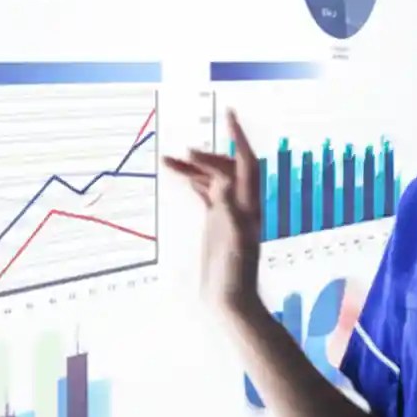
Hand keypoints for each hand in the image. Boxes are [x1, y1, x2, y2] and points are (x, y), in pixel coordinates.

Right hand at [163, 109, 262, 314]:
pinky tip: (180, 175)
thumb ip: (228, 208)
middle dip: (207, 155)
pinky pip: (207, 193)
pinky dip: (194, 180)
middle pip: (227, 168)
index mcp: (250, 205)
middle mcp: (243, 204)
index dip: (238, 137)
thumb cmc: (233, 275)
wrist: (230, 301)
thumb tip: (219, 180)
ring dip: (194, 167)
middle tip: (182, 153)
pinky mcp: (217, 223)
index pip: (246, 162)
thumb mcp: (232, 239)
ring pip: (213, 179)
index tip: (228, 114)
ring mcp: (229, 212)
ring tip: (167, 160)